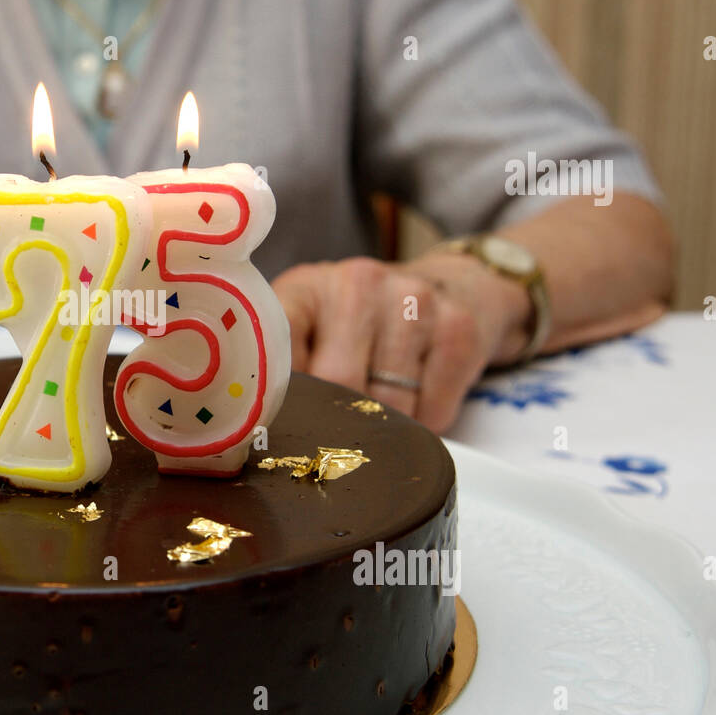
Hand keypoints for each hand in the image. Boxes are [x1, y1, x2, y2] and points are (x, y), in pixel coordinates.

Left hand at [272, 256, 530, 431]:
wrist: (455, 289)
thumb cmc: (366, 323)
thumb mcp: (312, 327)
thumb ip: (281, 366)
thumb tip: (257, 428)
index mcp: (305, 287)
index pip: (274, 348)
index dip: (274, 397)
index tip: (271, 431)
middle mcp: (357, 283)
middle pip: (336, 382)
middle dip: (338, 416)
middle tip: (340, 422)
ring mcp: (413, 301)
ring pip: (388, 405)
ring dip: (386, 424)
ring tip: (384, 400)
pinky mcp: (458, 329)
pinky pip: (433, 411)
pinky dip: (425, 421)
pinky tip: (421, 394)